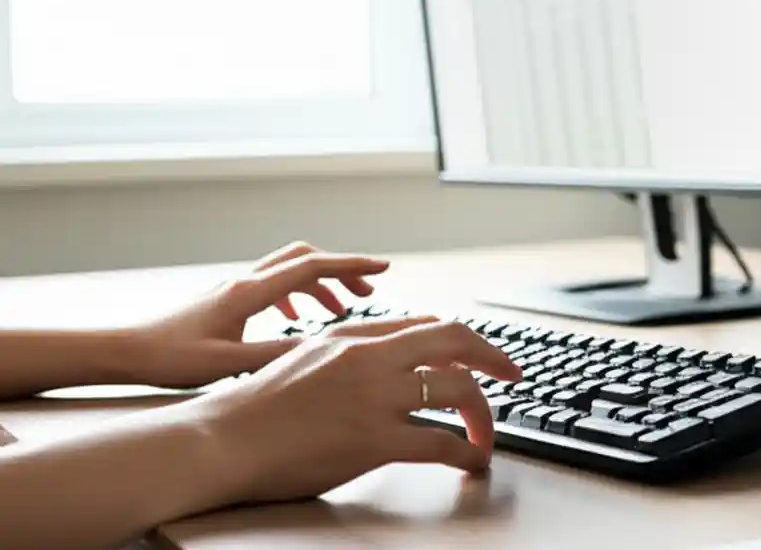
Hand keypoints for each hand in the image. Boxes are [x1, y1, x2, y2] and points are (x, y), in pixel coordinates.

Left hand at [126, 242, 389, 388]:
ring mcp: (232, 288)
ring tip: (341, 308)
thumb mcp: (229, 363)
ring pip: (288, 270)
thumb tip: (327, 347)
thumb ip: (279, 353)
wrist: (125, 351)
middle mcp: (243, 282)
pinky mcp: (224, 299)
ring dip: (319, 283)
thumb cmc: (170, 358)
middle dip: (341, 270)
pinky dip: (294, 292)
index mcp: (249, 293)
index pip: (312, 267)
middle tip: (368, 291)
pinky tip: (294, 317)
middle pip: (303, 258)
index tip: (384, 267)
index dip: (352, 266)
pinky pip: (271, 284)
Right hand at [194, 318, 522, 503]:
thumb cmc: (256, 409)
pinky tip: (471, 462)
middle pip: (456, 340)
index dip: (464, 341)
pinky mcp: (372, 439)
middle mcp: (369, 357)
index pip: (427, 325)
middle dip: (494, 357)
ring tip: (485, 435)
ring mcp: (373, 397)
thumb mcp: (305, 359)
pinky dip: (467, 452)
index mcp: (353, 336)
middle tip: (513, 375)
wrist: (220, 440)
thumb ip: (349, 353)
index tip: (481, 357)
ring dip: (484, 414)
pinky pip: (440, 442)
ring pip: (457, 389)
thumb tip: (390, 357)